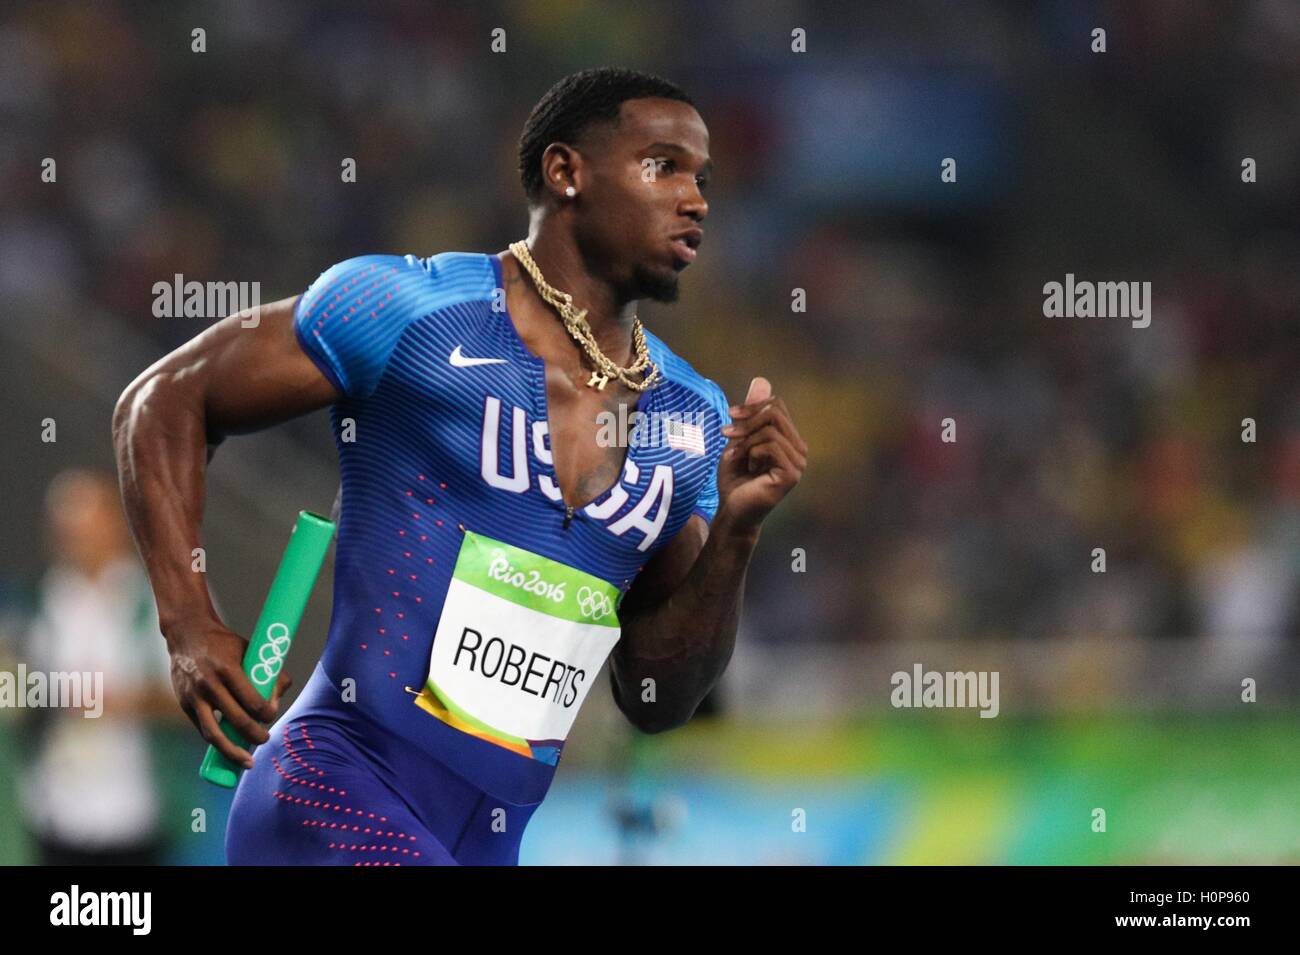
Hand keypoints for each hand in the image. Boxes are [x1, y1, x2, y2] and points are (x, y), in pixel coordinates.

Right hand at [165, 617, 292, 767]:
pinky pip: (203, 728)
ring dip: (232, 752)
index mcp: (228, 670)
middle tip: (265, 739)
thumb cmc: (225, 643)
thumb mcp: (250, 649)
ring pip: (214, 734)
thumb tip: (279, 697)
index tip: (271, 717)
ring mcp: (194, 697)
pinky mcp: (184, 704)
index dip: (266, 714)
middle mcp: (209, 685)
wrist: (187, 634)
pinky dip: (217, 740)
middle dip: (255, 736)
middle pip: (237, 721)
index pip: (252, 702)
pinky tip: (228, 749)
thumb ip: (269, 671)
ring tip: (247, 762)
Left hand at [716, 377, 806, 535]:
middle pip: (775, 412)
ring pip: (770, 430)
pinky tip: (747, 467)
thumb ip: (750, 413)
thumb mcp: (739, 439)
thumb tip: (762, 379)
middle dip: (747, 420)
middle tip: (727, 435)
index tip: (731, 414)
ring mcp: (798, 463)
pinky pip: (771, 447)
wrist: (732, 510)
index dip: (753, 405)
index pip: (777, 405)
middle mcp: (798, 449)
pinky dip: (751, 453)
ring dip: (745, 441)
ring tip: (736, 457)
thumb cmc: (735, 478)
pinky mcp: (792, 474)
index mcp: (789, 439)